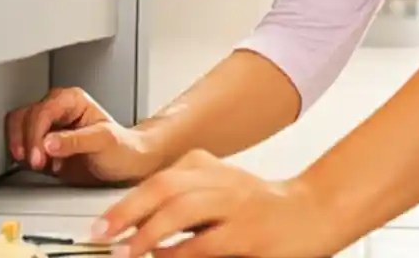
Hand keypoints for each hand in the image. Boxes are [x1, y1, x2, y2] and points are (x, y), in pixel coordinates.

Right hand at [4, 87, 162, 186]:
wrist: (129, 165)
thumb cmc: (123, 148)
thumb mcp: (104, 142)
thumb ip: (76, 141)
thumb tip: (49, 143)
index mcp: (72, 101)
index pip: (42, 111)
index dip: (36, 133)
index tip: (40, 155)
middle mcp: (57, 110)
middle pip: (24, 117)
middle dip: (26, 141)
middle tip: (35, 162)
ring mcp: (48, 127)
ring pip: (17, 128)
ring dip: (22, 148)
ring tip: (38, 165)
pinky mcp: (43, 145)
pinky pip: (21, 146)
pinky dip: (24, 157)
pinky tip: (41, 167)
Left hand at [93, 149, 338, 257]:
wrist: (317, 211)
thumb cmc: (266, 209)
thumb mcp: (225, 191)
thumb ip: (188, 200)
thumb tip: (140, 228)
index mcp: (212, 169)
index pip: (160, 179)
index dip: (126, 202)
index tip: (103, 224)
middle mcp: (223, 182)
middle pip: (165, 187)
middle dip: (127, 211)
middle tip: (101, 234)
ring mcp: (237, 207)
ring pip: (182, 210)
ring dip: (147, 232)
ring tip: (125, 252)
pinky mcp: (249, 235)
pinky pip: (206, 243)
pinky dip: (178, 253)